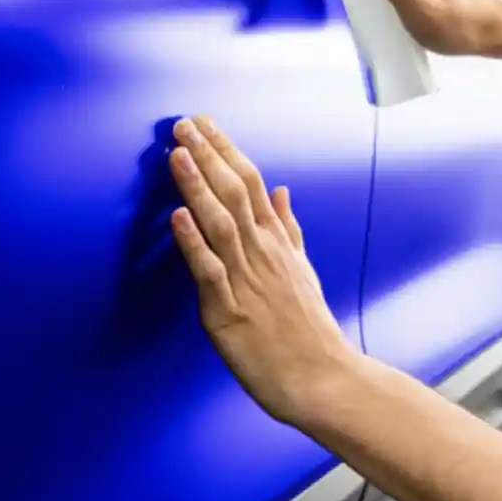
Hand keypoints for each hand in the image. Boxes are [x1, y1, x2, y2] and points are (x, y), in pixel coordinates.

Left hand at [168, 116, 360, 425]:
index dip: (226, 149)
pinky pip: (209, 270)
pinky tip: (177, 216)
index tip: (205, 123)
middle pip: (234, 192)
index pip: (252, 182)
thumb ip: (289, 228)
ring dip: (198, 186)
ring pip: (220, 222)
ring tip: (178, 153)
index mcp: (277, 242)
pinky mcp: (230, 311)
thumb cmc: (309, 328)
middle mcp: (262, 253)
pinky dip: (193, 242)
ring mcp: (247, 279)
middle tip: (183, 123)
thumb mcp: (302, 269)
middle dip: (208, 154)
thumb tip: (283, 190)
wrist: (324, 378)